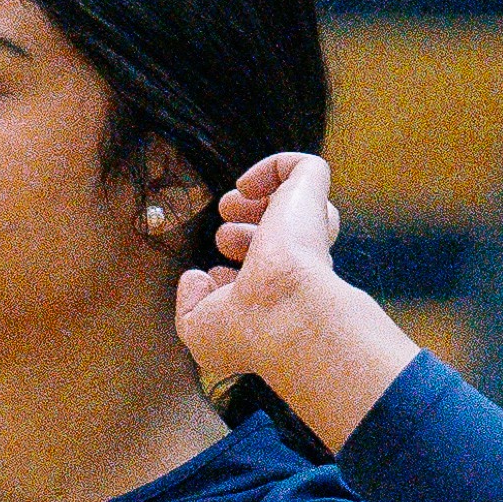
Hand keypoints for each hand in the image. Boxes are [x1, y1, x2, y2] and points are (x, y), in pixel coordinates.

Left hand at [175, 153, 418, 449]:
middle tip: (224, 240)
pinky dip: (272, 167)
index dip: (234, 273)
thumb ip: (190, 306)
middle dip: (239, 234)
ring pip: (300, 204)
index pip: (266, 279)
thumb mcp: (201, 331)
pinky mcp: (311, 199)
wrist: (285, 318)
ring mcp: (308, 232)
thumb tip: (197, 275)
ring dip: (255, 200)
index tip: (217, 280)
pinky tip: (246, 187)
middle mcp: (302, 266)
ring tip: (228, 209)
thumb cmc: (246, 334)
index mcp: (282, 299)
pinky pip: (306, 168)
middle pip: (280, 240)